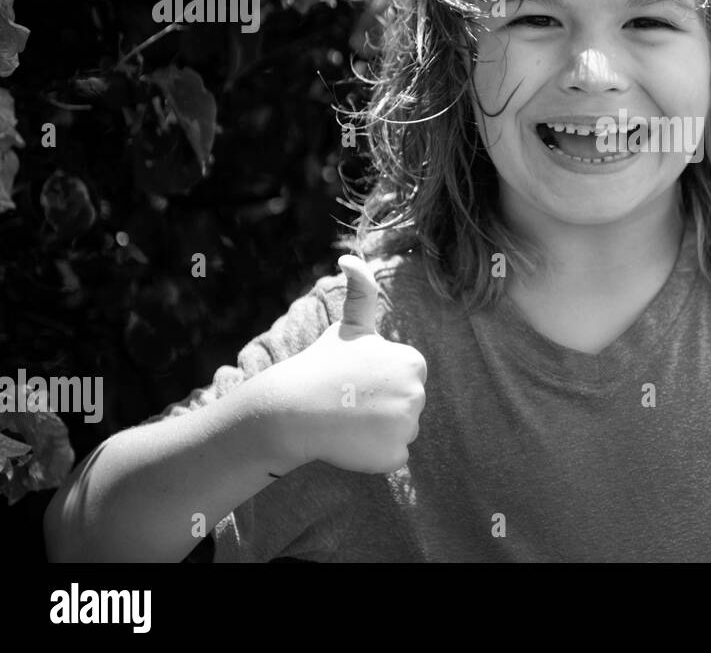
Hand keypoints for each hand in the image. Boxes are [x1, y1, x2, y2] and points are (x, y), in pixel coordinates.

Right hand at [264, 256, 427, 473]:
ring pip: (400, 432)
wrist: (290, 410)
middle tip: (349, 401)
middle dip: (381, 406)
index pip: (408, 380)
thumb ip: (361, 290)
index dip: (381, 382)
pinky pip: (392, 457)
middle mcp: (417, 392)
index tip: (357, 380)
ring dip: (377, 431)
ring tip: (347, 419)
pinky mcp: (394, 455)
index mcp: (412, 361)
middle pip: (407, 406)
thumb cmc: (320, 366)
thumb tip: (349, 256)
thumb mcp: (348, 326)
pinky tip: (350, 441)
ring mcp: (407, 425)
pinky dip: (373, 455)